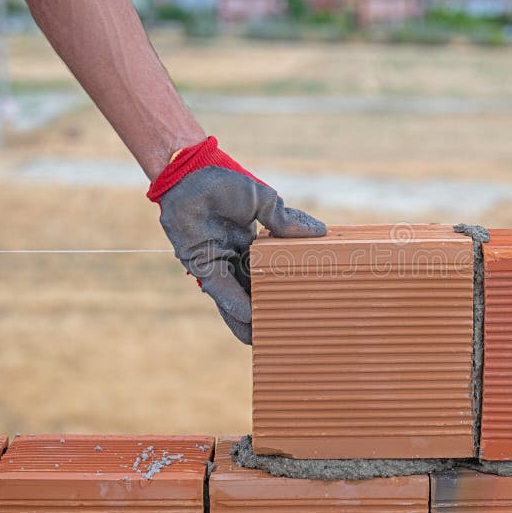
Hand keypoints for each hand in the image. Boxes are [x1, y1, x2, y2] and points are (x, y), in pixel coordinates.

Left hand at [149, 138, 325, 343]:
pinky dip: (234, 303)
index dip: (285, 287)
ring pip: (238, 297)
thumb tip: (319, 232)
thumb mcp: (264, 200)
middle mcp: (236, 258)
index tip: (305, 301)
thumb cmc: (225, 184)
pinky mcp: (201, 264)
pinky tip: (250, 318)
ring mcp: (219, 263)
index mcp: (253, 245)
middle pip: (255, 291)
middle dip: (269, 309)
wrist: (192, 174)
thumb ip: (286, 221)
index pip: (272, 273)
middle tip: (289, 329)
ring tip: (266, 338)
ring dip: (250, 317)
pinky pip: (221, 289)